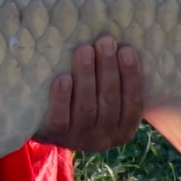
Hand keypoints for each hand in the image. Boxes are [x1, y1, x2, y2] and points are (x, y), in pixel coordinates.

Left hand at [36, 37, 143, 151]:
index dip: (131, 76)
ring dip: (86, 76)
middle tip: (104, 41)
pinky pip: (60, 118)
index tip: (126, 50)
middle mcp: (104, 138)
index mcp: (123, 129)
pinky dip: (62, 98)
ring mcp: (79, 139)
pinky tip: (63, 78)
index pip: (133, 103)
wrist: (47, 129)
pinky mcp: (55, 136)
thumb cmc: (84, 104)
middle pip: (109, 101)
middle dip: (108, 68)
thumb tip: (121, 45)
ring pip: (86, 107)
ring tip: (84, 50)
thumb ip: (117, 83)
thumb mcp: (106, 102)